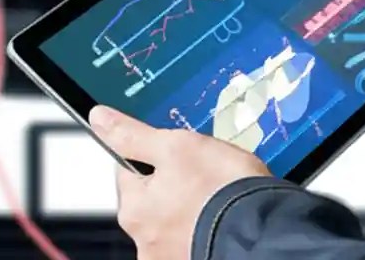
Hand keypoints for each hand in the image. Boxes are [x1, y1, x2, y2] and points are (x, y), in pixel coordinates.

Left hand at [89, 105, 271, 259]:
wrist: (264, 230)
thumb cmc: (223, 189)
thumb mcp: (177, 146)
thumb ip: (134, 135)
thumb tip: (100, 119)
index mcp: (134, 208)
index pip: (129, 170)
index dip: (156, 155)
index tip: (179, 155)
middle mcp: (145, 240)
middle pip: (152, 198)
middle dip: (175, 185)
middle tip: (206, 175)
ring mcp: (170, 256)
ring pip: (175, 220)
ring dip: (191, 209)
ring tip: (220, 198)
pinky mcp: (196, 259)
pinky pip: (195, 237)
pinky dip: (207, 228)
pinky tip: (224, 217)